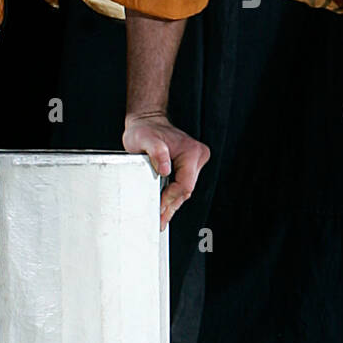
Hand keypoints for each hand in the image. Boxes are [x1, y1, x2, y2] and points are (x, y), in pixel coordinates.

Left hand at [122, 112, 209, 230]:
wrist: (146, 121)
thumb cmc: (144, 129)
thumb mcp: (145, 139)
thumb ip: (156, 152)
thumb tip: (165, 170)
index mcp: (192, 152)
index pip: (185, 184)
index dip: (170, 198)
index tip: (158, 208)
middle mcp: (198, 156)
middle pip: (186, 190)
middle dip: (171, 205)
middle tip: (159, 221)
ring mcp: (195, 161)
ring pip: (185, 190)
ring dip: (172, 203)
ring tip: (161, 218)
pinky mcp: (189, 165)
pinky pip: (182, 185)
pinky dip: (173, 195)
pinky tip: (165, 206)